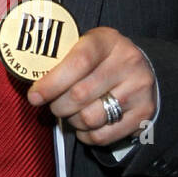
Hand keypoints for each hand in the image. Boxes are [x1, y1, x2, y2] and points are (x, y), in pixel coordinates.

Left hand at [27, 27, 155, 146]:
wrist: (143, 72)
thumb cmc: (102, 61)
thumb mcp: (85, 48)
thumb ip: (62, 61)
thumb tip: (34, 90)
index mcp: (108, 41)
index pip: (78, 62)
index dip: (52, 82)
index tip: (34, 96)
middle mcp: (127, 62)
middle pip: (79, 94)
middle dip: (58, 105)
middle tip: (54, 105)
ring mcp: (138, 89)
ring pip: (89, 118)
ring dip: (73, 121)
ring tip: (73, 113)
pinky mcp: (143, 113)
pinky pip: (102, 136)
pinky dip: (87, 135)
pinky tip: (86, 125)